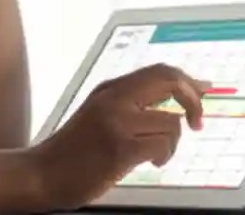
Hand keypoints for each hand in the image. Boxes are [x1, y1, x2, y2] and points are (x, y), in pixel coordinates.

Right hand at [30, 64, 209, 209]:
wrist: (43, 173)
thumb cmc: (73, 150)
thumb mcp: (99, 115)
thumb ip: (131, 104)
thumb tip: (178, 99)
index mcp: (109, 89)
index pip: (160, 70)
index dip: (188, 81)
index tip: (202, 96)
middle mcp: (113, 99)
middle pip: (169, 81)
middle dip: (193, 101)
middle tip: (198, 122)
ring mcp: (116, 122)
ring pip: (171, 122)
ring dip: (173, 143)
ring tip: (157, 155)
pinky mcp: (120, 148)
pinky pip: (162, 145)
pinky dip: (164, 156)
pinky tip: (151, 163)